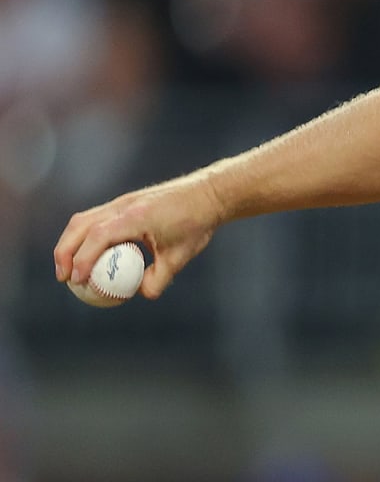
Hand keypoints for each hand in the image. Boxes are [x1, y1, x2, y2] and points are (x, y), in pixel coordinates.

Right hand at [54, 173, 224, 299]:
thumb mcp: (180, 257)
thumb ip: (159, 279)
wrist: (208, 195)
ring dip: (70, 243)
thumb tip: (138, 293)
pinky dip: (83, 236)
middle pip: (80, 226)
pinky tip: (86, 255)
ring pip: (83, 219)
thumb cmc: (196, 224)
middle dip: (65, 252)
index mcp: (136, 216)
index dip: (83, 259)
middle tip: (64, 279)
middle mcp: (123, 205)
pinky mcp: (123, 203)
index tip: (78, 281)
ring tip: (69, 269)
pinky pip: (94, 218)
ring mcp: (121, 202)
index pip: (98, 236)